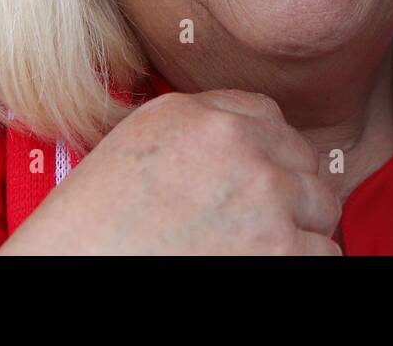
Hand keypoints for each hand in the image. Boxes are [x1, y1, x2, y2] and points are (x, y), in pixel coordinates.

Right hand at [0, 89, 341, 254]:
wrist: (67, 277)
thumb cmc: (86, 238)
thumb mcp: (131, 153)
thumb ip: (192, 136)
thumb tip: (247, 144)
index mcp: (192, 115)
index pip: (266, 116)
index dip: (267, 154)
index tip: (257, 181)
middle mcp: (233, 143)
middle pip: (301, 159)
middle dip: (287, 193)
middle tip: (257, 226)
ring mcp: (262, 194)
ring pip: (322, 206)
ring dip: (300, 231)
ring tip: (259, 252)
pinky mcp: (279, 249)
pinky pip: (325, 253)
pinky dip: (303, 266)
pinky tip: (266, 269)